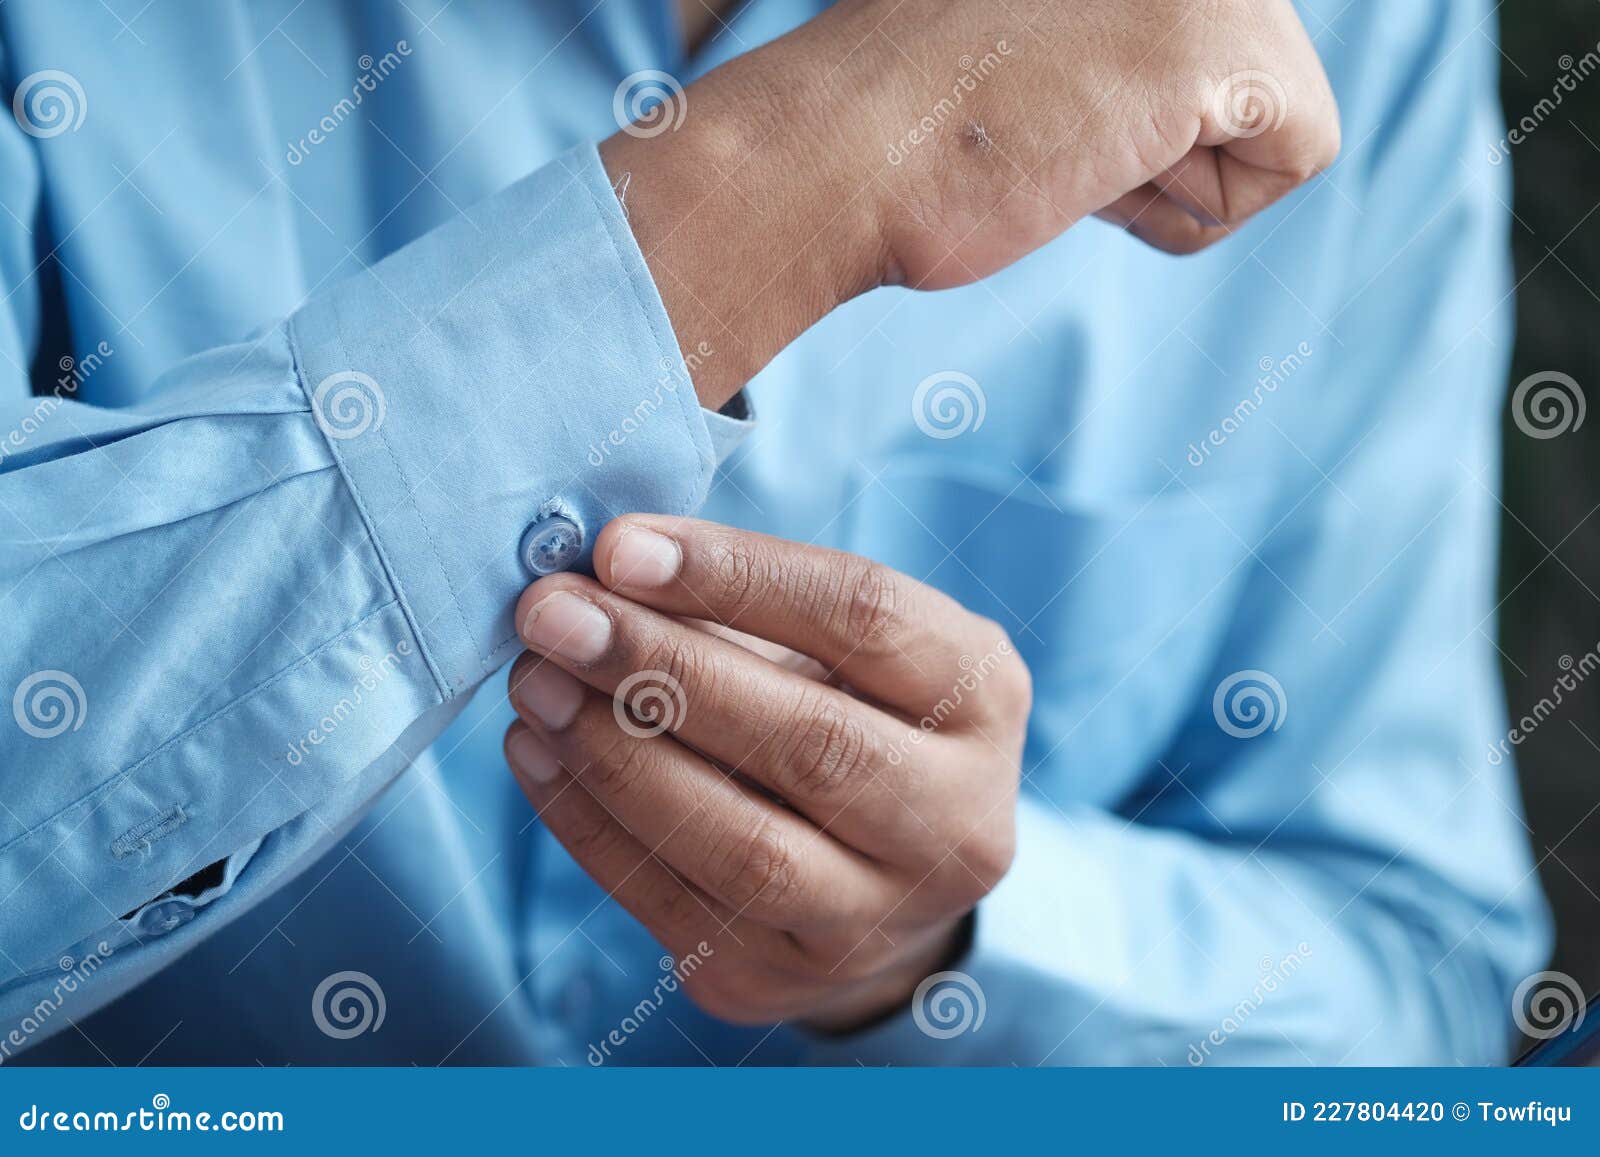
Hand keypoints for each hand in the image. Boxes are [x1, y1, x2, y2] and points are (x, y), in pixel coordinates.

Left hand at [503, 516, 1030, 1029]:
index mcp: (980, 698)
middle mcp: (956, 821)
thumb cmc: (854, 715)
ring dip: (615, 755)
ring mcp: (875, 917)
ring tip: (534, 682)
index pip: (866, 619)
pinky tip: (536, 751)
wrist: (887, 875)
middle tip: (554, 614)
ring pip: (742, 847)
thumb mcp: (847, 644)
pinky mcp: (778, 977)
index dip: (737, 578)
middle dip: (660, 668)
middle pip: (809, 743)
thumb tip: (606, 568)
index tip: (622, 549)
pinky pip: (668, 904)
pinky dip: (587, 823)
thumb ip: (752, 601)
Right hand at [601, 0, 1339, 405]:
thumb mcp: (1032, 35)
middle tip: (1047, 126)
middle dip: (1167, 135)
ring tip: (1062, 141)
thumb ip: (1113, 32)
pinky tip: (1095, 172)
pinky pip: (1301, 153)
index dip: (1142, 103)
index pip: (1206, 38)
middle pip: (1257, 67)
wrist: (831, 155)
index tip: (1040, 102)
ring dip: (1175, 172)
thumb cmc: (895, 125)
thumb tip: (1178, 94)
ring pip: (1282, 112)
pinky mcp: (1219, 38)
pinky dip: (1198, 206)